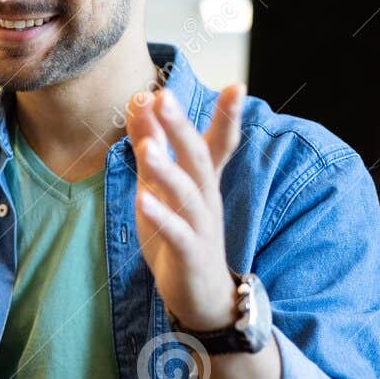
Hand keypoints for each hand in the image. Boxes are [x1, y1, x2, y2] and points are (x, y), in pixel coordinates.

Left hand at [125, 83, 245, 331]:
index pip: (217, 142)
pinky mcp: (189, 253)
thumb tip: (142, 100)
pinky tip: (143, 201)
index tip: (237, 84)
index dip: (228, 116)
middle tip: (164, 96)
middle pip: (198, 158)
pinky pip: (176, 233)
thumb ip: (152, 144)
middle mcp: (207, 198)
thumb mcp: (159, 185)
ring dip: (166, 169)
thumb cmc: (178, 231)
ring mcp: (201, 226)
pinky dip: (162, 216)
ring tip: (145, 148)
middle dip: (181, 127)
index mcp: (202, 180)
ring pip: (187, 193)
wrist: (201, 293)